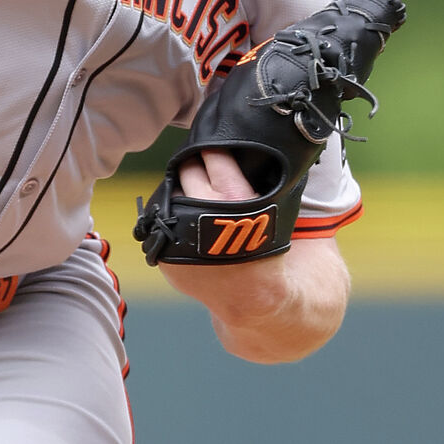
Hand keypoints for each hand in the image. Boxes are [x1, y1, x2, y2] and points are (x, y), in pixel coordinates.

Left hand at [161, 147, 347, 362]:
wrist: (264, 304)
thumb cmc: (276, 252)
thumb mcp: (281, 211)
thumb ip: (271, 177)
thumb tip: (277, 139)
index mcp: (235, 199)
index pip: (212, 154)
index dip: (215, 150)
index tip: (217, 148)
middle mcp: (204, 216)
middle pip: (187, 172)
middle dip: (196, 167)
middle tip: (205, 168)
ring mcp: (182, 239)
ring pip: (171, 196)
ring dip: (182, 191)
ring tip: (196, 194)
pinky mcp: (168, 259)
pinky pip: (163, 225)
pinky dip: (173, 220)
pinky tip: (188, 221)